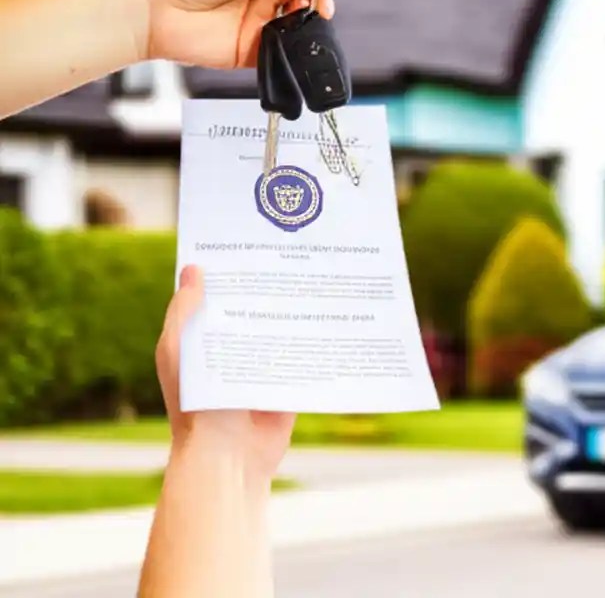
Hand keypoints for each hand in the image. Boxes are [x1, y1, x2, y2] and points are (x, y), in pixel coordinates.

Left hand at [134, 0, 337, 69]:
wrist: (150, 9)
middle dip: (320, 2)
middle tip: (316, 7)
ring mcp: (265, 24)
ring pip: (304, 28)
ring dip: (311, 27)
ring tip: (303, 22)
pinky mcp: (256, 52)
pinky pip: (286, 56)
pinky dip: (295, 53)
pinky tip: (291, 45)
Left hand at [156, 266, 295, 481]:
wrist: (227, 456)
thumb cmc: (193, 403)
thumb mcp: (178, 350)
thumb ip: (185, 312)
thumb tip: (194, 269)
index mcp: (201, 340)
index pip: (214, 298)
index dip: (227, 274)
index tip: (247, 245)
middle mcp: (231, 350)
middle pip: (252, 310)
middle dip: (269, 288)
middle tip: (291, 255)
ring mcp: (261, 367)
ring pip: (280, 330)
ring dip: (294, 312)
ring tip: (316, 279)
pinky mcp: (286, 384)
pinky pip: (301, 357)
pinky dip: (312, 342)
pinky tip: (330, 316)